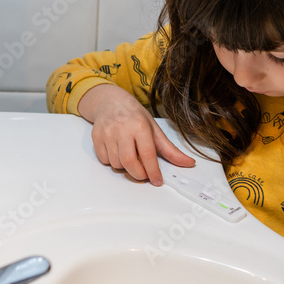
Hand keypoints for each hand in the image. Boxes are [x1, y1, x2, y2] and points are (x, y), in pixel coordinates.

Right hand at [77, 83, 193, 185]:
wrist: (110, 102)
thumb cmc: (134, 116)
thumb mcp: (154, 129)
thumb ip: (170, 149)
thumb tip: (188, 163)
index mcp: (140, 126)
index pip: (147, 154)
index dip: (153, 171)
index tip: (156, 181)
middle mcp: (122, 129)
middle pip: (129, 162)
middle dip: (138, 174)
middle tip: (144, 175)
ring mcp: (107, 133)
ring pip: (116, 163)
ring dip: (125, 167)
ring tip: (129, 156)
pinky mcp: (96, 137)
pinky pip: (104, 160)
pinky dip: (112, 161)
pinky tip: (117, 152)